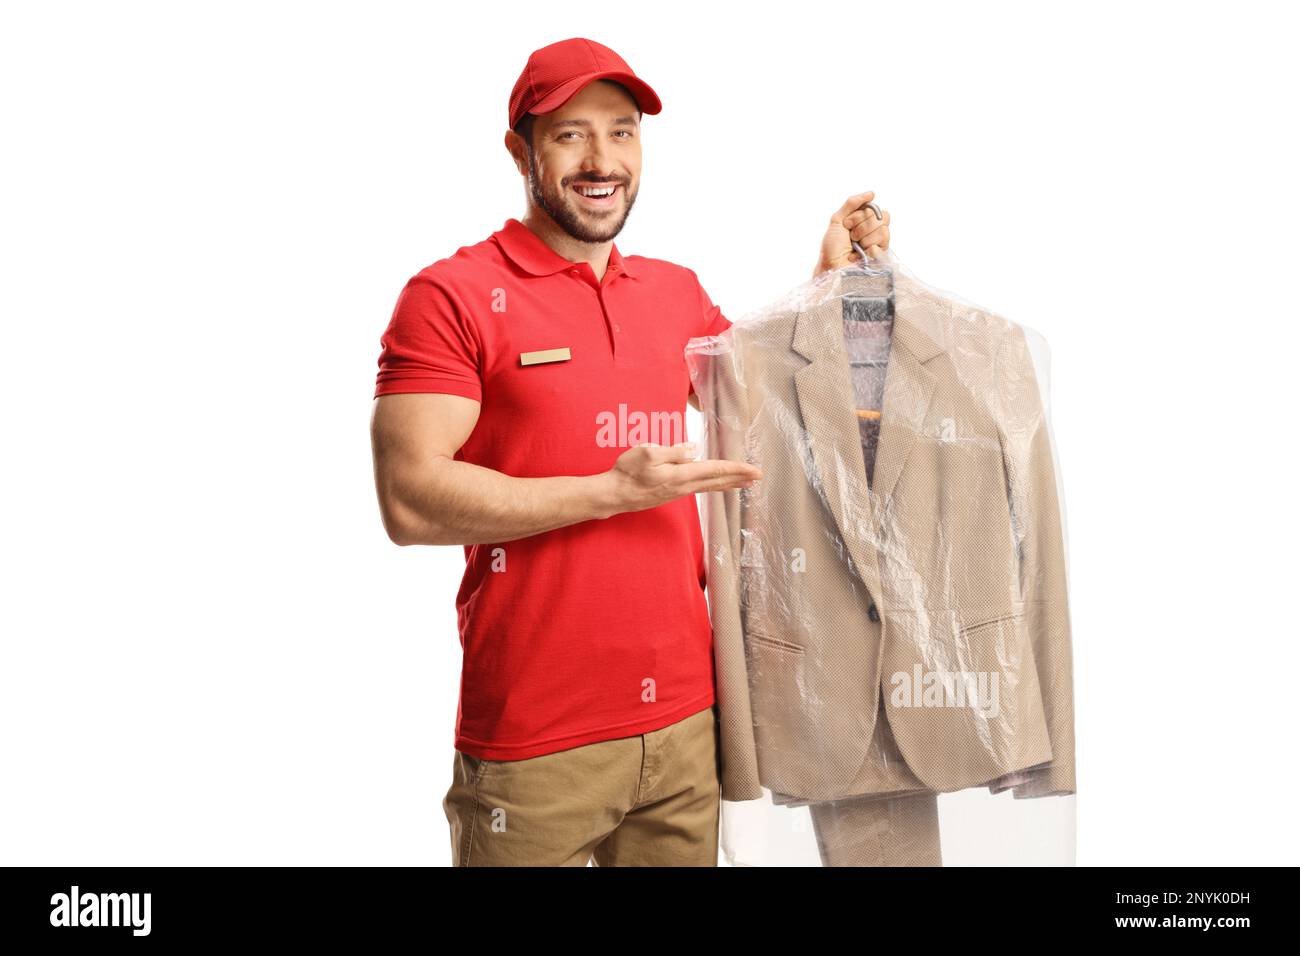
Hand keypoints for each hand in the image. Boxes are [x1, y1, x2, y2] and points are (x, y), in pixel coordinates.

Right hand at [599, 441, 761, 514]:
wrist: (614, 495)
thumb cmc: (628, 471)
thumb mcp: (648, 452)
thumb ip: (673, 451)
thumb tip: (694, 449)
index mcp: (681, 474)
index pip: (715, 469)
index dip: (736, 469)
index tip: (754, 470)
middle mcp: (684, 486)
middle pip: (717, 481)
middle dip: (739, 478)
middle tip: (758, 476)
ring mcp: (678, 492)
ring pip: (710, 486)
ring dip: (728, 483)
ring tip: (744, 483)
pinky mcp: (672, 493)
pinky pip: (700, 488)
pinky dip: (714, 486)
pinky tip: (715, 485)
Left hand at [813, 190, 890, 277]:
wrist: (832, 267)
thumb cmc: (832, 248)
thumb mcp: (837, 220)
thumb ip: (852, 203)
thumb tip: (871, 193)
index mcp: (863, 221)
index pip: (873, 208)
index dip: (858, 216)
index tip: (847, 226)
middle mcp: (873, 230)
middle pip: (879, 216)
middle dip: (861, 227)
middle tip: (852, 238)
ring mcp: (879, 242)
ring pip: (883, 228)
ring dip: (865, 238)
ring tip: (857, 247)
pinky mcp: (883, 254)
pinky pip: (884, 240)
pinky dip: (870, 247)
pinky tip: (863, 255)